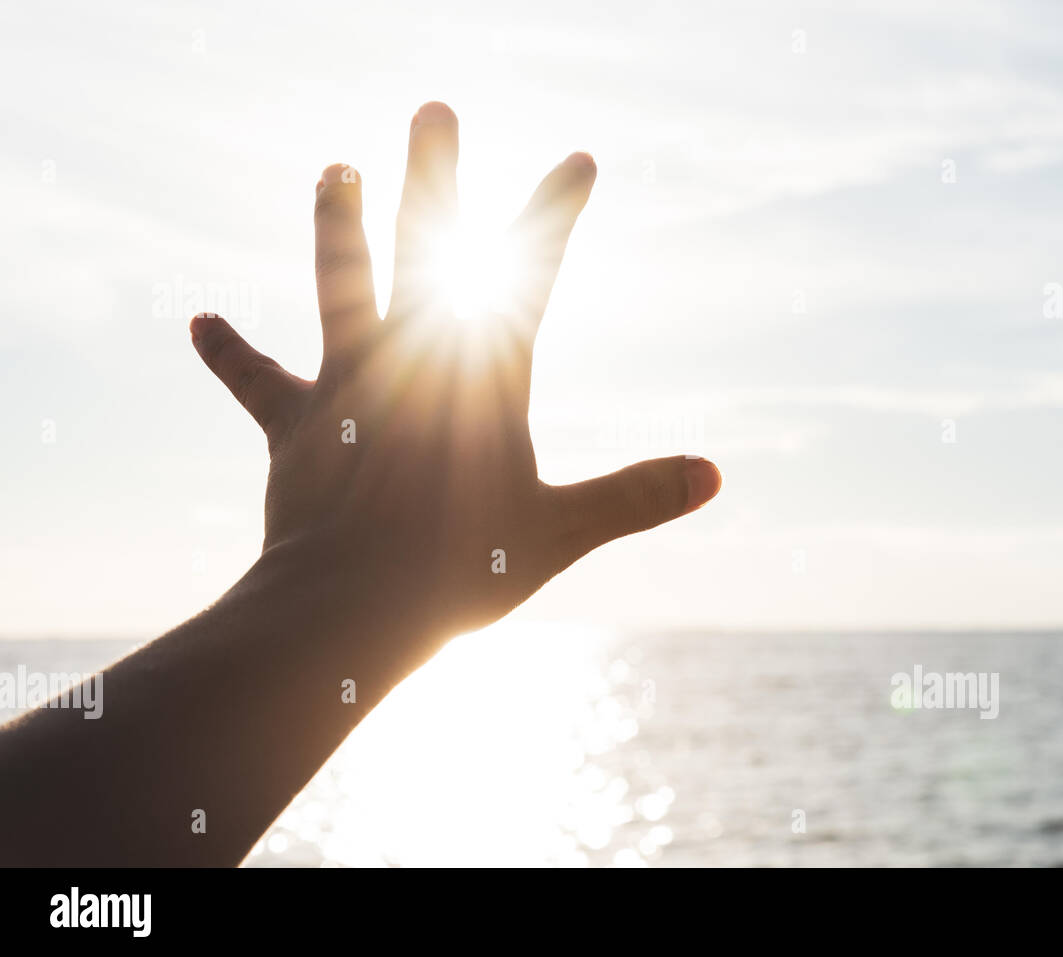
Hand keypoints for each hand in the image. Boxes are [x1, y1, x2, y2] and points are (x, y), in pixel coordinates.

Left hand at [188, 102, 721, 646]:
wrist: (349, 605)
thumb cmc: (463, 570)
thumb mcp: (564, 532)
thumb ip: (637, 495)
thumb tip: (715, 477)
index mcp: (485, 376)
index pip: (529, 274)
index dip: (554, 213)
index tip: (576, 159)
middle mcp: (414, 359)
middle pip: (424, 248)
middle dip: (432, 176)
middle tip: (432, 110)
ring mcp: (349, 384)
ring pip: (340, 284)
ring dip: (335, 224)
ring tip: (331, 168)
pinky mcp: (296, 422)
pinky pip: (257, 380)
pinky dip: (230, 354)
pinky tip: (198, 323)